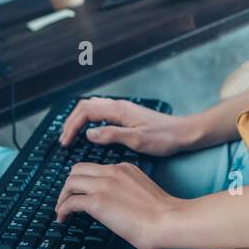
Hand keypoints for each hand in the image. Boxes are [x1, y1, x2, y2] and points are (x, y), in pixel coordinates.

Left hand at [54, 162, 183, 248]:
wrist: (167, 221)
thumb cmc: (162, 214)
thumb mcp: (142, 191)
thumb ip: (127, 191)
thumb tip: (117, 206)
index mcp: (124, 168)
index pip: (95, 168)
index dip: (84, 180)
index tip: (81, 192)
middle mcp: (112, 171)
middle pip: (77, 170)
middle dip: (69, 185)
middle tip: (66, 200)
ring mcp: (103, 185)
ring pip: (70, 182)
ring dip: (62, 197)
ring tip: (61, 211)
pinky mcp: (97, 202)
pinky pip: (70, 202)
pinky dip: (62, 210)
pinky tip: (63, 219)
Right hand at [58, 96, 201, 156]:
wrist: (184, 133)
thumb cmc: (164, 138)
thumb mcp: (137, 140)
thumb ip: (111, 135)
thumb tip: (88, 133)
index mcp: (119, 110)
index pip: (85, 111)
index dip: (71, 126)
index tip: (65, 143)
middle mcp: (119, 105)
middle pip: (85, 106)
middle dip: (71, 121)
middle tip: (64, 140)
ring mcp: (123, 108)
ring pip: (93, 107)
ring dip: (79, 119)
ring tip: (72, 136)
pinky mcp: (127, 114)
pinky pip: (101, 111)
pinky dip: (89, 119)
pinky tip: (90, 131)